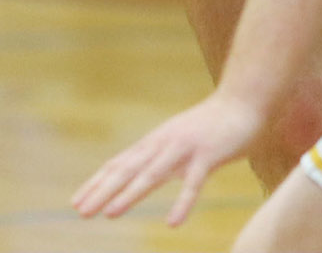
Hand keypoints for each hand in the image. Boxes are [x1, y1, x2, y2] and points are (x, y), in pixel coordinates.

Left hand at [71, 91, 265, 226]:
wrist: (244, 99)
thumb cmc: (212, 123)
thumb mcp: (179, 141)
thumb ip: (163, 158)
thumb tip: (144, 175)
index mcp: (154, 143)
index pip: (118, 164)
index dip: (97, 183)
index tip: (77, 202)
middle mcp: (163, 144)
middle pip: (127, 170)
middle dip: (102, 191)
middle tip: (80, 211)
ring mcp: (184, 148)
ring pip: (151, 174)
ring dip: (129, 195)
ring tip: (110, 214)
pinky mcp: (209, 155)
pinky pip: (194, 183)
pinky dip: (182, 203)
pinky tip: (172, 223)